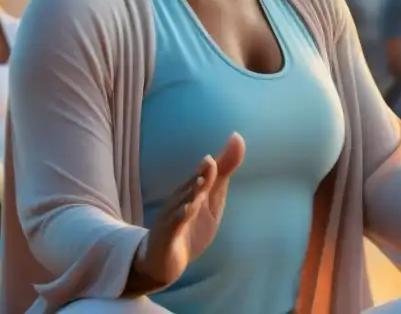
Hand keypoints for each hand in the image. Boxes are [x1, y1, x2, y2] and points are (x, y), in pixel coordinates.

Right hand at [134, 133, 245, 286]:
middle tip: (210, 162)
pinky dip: (178, 217)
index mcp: (191, 191)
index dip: (215, 164)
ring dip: (190, 193)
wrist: (163, 261)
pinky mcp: (166, 237)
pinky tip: (186, 210)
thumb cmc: (190, 226)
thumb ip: (222, 175)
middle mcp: (179, 201)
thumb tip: (237, 139)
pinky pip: (172, 226)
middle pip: (191, 186)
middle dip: (201, 175)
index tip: (229, 144)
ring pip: (181, 204)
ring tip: (201, 183)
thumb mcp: (211, 202)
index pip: (204, 175)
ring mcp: (171, 218)